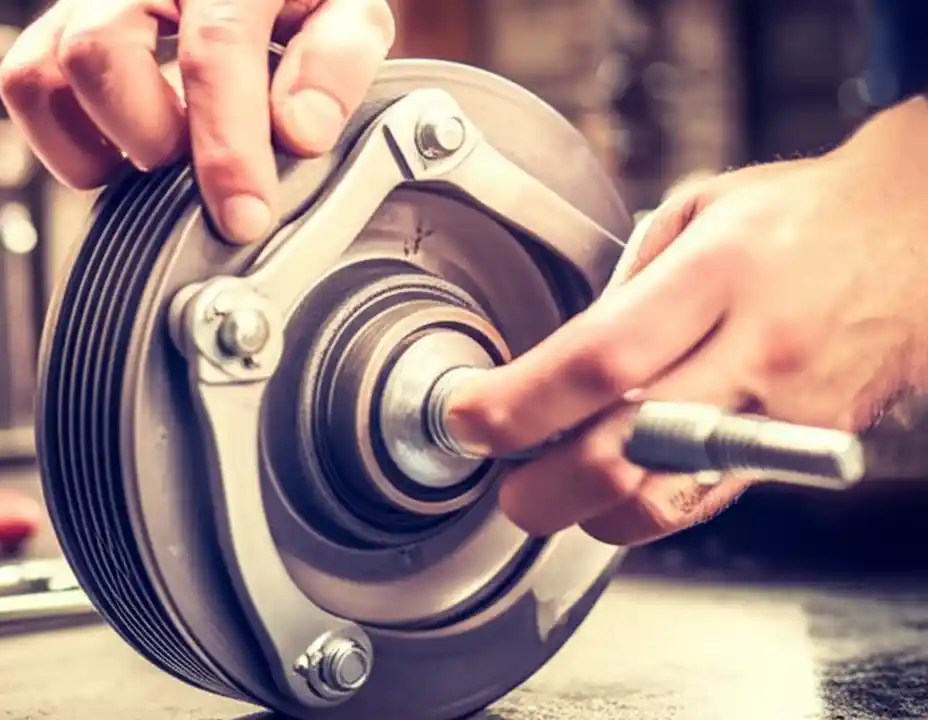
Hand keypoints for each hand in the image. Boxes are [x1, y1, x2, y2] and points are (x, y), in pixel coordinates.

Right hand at [0, 0, 395, 243]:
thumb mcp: (344, 10)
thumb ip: (336, 61)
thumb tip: (300, 132)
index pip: (214, 45)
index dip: (228, 143)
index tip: (246, 214)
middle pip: (101, 49)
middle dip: (152, 137)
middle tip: (201, 172)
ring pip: (46, 69)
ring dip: (106, 143)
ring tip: (167, 160)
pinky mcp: (58, 26)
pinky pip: (27, 85)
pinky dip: (68, 141)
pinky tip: (127, 154)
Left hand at [445, 96, 927, 545]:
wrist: (914, 238)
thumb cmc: (801, 218)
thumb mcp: (697, 210)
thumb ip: (623, 284)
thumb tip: (552, 359)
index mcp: (719, 273)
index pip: (599, 360)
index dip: (519, 403)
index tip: (469, 417)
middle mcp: (754, 350)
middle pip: (624, 453)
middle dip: (538, 485)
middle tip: (502, 476)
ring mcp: (782, 413)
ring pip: (664, 502)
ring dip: (584, 511)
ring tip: (548, 487)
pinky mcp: (797, 452)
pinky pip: (703, 504)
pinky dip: (640, 510)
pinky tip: (612, 487)